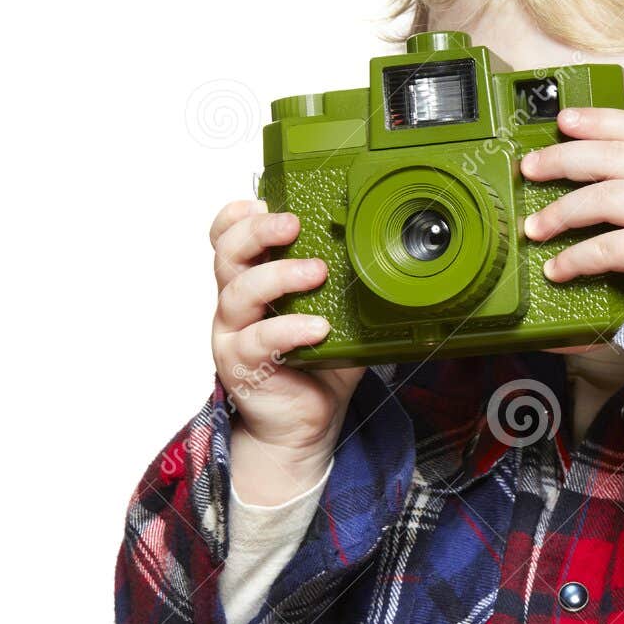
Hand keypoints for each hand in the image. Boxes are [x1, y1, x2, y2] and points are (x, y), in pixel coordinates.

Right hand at [208, 199, 364, 501]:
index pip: (227, 238)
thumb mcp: (339, 313)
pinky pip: (259, 340)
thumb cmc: (321, 362)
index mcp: (254, 280)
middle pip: (228, 253)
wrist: (305, 422)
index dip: (236, 217)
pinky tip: (316, 328)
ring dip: (278, 276)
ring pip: (238, 292)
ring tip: (316, 272)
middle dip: (257, 232)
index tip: (262, 202)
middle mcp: (235, 302)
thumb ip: (350, 285)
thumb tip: (395, 254)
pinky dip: (288, 329)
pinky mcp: (241, 365)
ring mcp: (233, 333)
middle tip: (292, 225)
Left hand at [520, 107, 623, 282]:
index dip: (599, 119)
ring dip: (560, 212)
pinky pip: (608, 247)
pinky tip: (558, 268)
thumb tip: (596, 170)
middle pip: (612, 157)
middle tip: (530, 168)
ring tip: (535, 228)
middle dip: (563, 160)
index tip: (563, 120)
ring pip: (604, 197)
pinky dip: (576, 257)